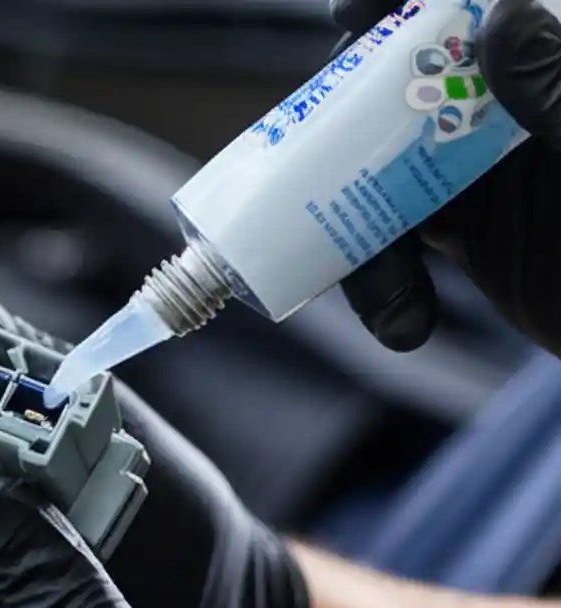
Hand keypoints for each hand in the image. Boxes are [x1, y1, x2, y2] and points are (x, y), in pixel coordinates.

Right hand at [332, 0, 560, 353]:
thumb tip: (503, 17)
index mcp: (548, 72)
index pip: (473, 10)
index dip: (402, 5)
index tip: (351, 15)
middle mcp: (506, 105)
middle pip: (400, 81)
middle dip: (347, 122)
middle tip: (322, 155)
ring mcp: (478, 162)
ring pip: (376, 164)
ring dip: (351, 226)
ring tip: (386, 295)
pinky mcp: (462, 224)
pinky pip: (389, 232)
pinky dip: (378, 278)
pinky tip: (404, 323)